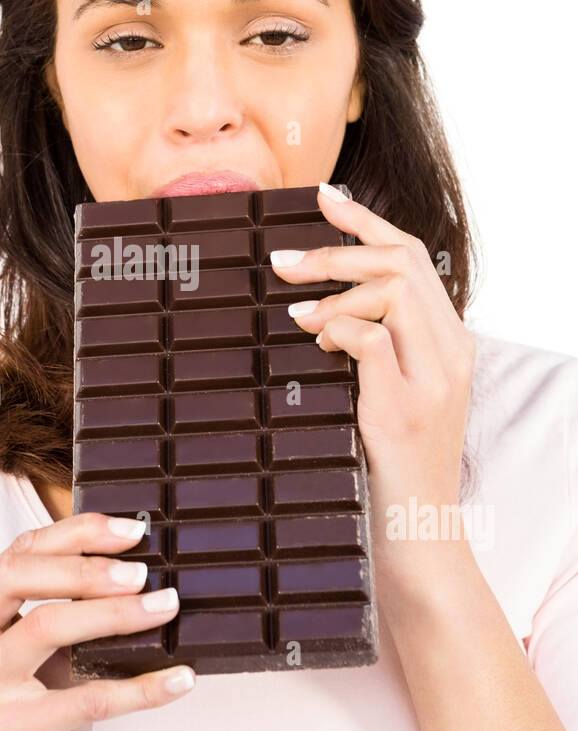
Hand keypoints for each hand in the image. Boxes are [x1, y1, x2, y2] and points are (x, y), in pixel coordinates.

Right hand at [0, 514, 192, 730]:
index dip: (77, 534)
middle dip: (90, 567)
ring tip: (165, 607)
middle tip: (144, 572)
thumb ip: (61, 610)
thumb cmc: (31, 724)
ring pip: (50, 625)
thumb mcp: (40, 658)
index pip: (17, 553)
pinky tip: (178, 679)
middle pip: (21, 576)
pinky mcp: (6, 730)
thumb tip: (132, 565)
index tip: (131, 530)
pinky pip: (87, 697)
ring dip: (118, 613)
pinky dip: (141, 688)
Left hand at [269, 182, 476, 596]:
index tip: (324, 196)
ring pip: (392, 288)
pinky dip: (335, 328)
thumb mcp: (386, 395)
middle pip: (403, 260)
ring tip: (293, 305)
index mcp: (448, 344)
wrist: (416, 534)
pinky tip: (310, 339)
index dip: (366, 220)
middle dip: (337, 246)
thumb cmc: (389, 466)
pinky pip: (371, 338)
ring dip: (332, 287)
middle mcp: (449, 352)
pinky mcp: (404, 406)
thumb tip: (315, 309)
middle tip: (282, 258)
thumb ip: (369, 351)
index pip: (413, 258)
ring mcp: (431, 379)